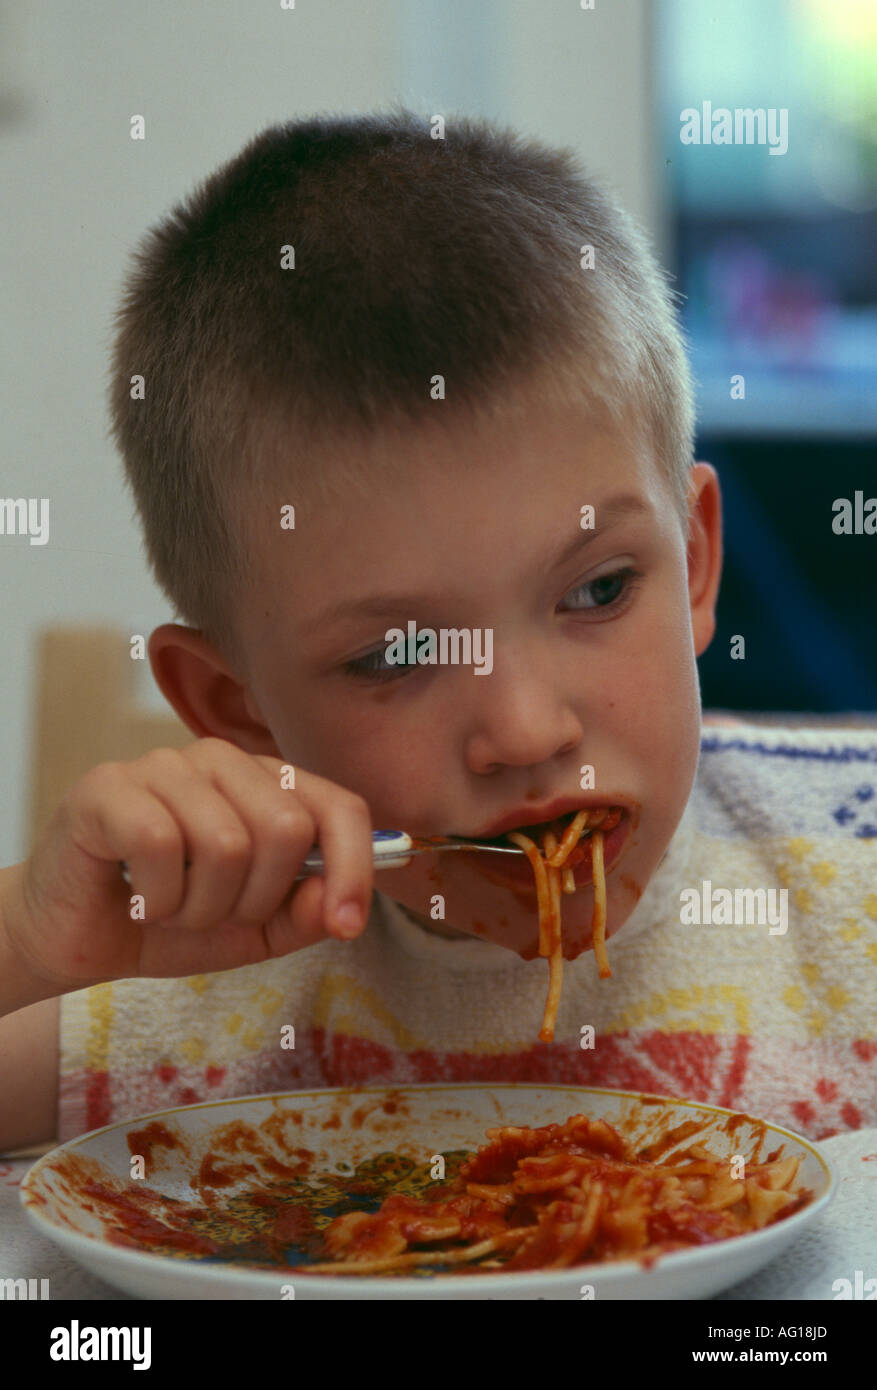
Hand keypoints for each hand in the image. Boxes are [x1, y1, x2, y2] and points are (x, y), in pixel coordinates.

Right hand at [2, 738, 373, 991]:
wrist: (79, 936)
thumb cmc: (171, 919)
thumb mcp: (254, 931)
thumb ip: (303, 915)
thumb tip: (338, 902)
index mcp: (267, 784)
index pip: (337, 805)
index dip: (354, 866)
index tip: (348, 924)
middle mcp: (221, 760)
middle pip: (285, 829)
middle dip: (257, 900)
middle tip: (215, 913)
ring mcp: (164, 765)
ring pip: (226, 842)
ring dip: (201, 906)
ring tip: (173, 907)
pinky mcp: (109, 786)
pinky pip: (161, 845)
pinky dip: (157, 897)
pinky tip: (140, 898)